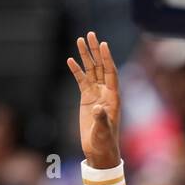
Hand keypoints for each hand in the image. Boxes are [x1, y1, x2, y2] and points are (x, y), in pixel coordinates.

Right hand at [67, 31, 120, 169]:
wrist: (98, 150)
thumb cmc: (104, 141)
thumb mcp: (103, 130)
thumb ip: (101, 118)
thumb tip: (98, 107)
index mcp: (113, 97)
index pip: (111, 72)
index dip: (107, 58)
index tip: (103, 44)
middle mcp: (106, 92)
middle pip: (101, 67)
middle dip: (96, 51)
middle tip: (90, 34)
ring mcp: (96, 94)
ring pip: (91, 71)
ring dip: (86, 56)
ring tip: (80, 39)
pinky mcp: (86, 99)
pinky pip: (81, 81)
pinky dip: (76, 70)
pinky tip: (70, 60)